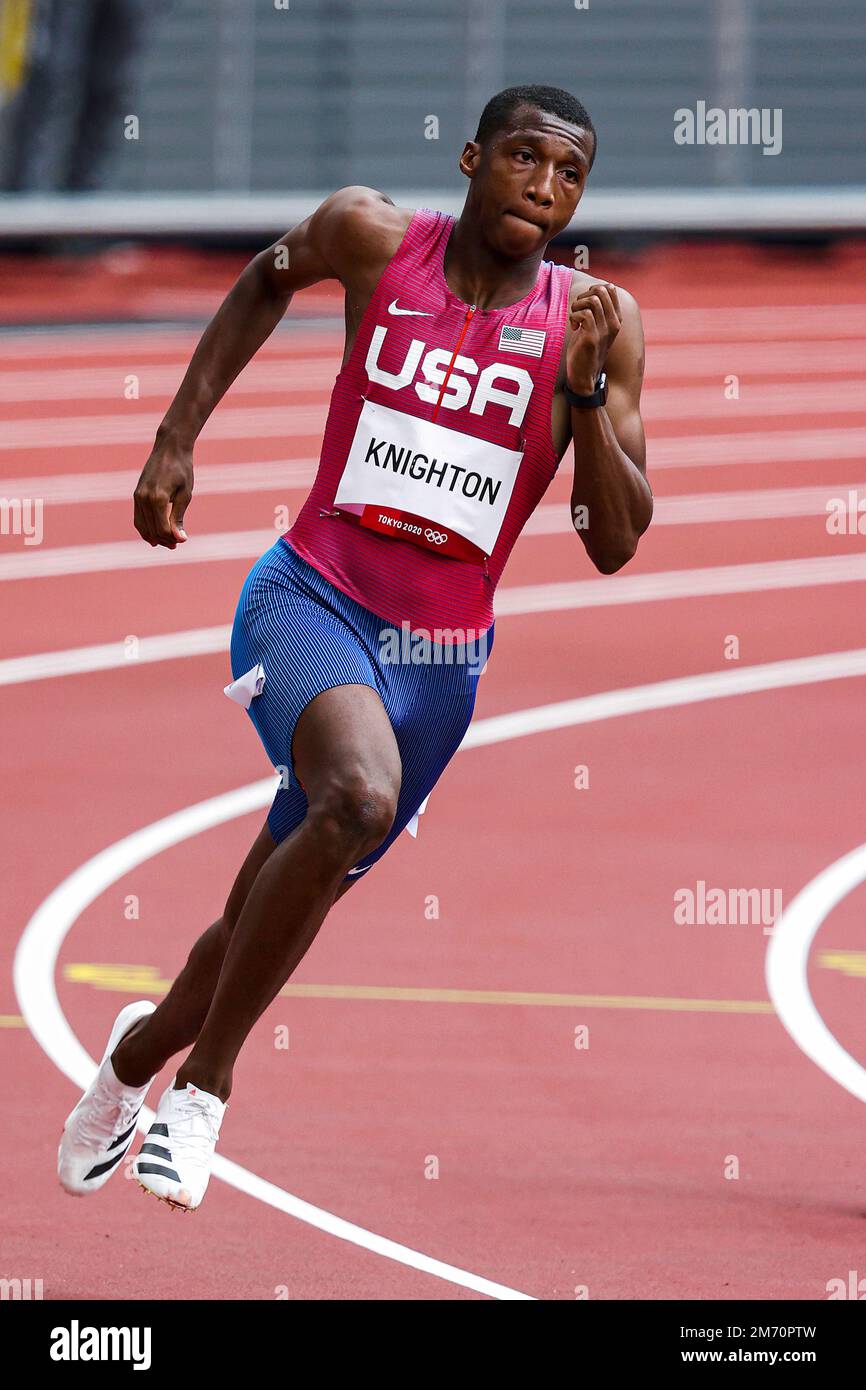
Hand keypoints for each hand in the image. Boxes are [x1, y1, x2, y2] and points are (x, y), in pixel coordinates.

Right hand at [133, 433, 193, 547]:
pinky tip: (155, 533)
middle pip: (152, 530)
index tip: (183, 540)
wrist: (169, 448)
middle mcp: (144, 498)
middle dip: (164, 540)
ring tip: (167, 541)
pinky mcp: (137, 494)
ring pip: (142, 526)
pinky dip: (146, 528)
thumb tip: (180, 539)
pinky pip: (138, 517)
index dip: (173, 538)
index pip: (162, 529)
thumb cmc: (182, 470)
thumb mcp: (185, 494)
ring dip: (154, 536)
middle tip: (177, 544)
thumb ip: (179, 517)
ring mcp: (138, 496)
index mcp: (158, 498)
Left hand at [566, 281, 621, 394]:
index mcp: (616, 318)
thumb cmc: (586, 349)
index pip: (610, 288)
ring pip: (593, 300)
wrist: (585, 376)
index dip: (592, 289)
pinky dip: (574, 316)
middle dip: (584, 295)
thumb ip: (598, 311)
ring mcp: (604, 331)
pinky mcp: (593, 338)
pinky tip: (574, 327)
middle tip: (577, 310)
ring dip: (578, 305)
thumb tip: (593, 290)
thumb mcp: (597, 328)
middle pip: (601, 290)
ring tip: (575, 318)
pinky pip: (584, 314)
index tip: (585, 305)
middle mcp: (614, 323)